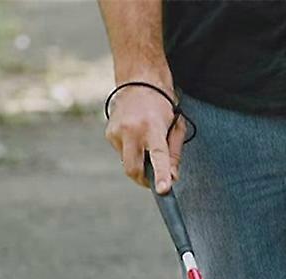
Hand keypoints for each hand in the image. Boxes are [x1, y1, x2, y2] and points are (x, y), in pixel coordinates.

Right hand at [104, 78, 185, 193]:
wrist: (139, 82)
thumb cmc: (161, 107)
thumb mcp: (176, 128)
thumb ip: (174, 155)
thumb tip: (172, 178)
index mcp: (152, 128)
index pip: (158, 157)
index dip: (161, 175)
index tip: (163, 190)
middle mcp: (132, 130)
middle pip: (134, 170)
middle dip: (144, 180)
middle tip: (154, 180)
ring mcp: (117, 132)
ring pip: (127, 164)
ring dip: (138, 163)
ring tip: (145, 144)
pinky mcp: (109, 133)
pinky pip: (122, 154)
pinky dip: (131, 153)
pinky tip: (135, 137)